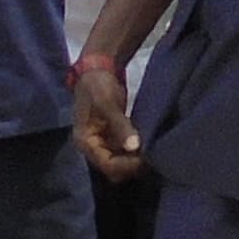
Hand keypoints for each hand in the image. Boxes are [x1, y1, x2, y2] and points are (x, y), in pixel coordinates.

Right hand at [71, 54, 144, 182]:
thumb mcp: (107, 103)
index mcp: (85, 142)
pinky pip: (124, 152)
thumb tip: (134, 147)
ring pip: (120, 162)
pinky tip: (149, 146)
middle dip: (131, 166)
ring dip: (134, 160)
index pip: (107, 165)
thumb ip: (120, 125)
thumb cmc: (98, 85)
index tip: (145, 158)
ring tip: (152, 153)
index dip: (127, 165)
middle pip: (113, 169)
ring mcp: (103, 143)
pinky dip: (135, 152)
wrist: (98, 68)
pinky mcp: (112, 137)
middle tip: (152, 157)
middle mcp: (92, 147)